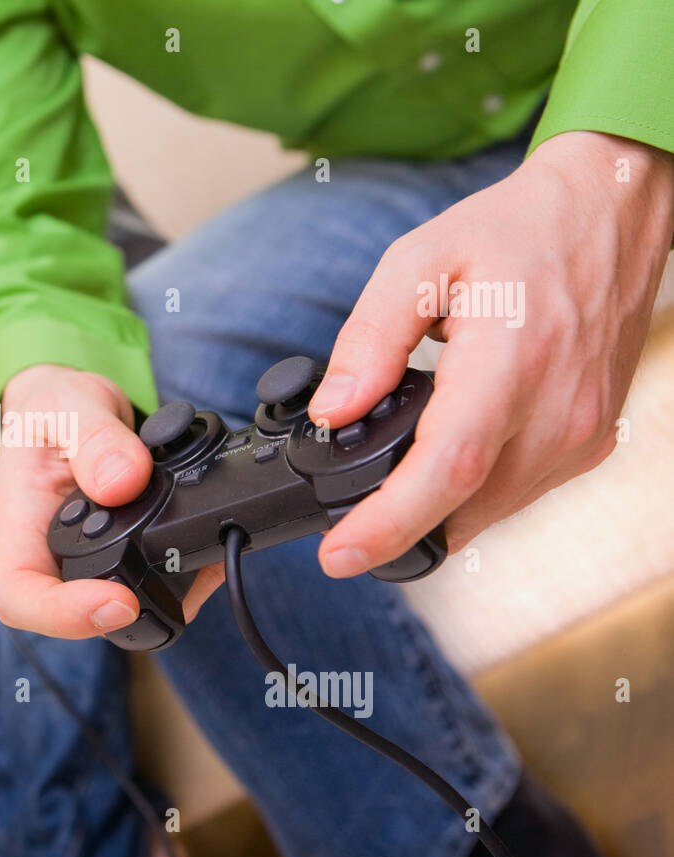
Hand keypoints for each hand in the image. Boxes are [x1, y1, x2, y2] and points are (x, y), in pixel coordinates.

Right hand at [0, 364, 225, 638]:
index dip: (64, 615)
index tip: (117, 600)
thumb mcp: (67, 406)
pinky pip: (146, 584)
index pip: (19, 597)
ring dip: (170, 593)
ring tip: (207, 557)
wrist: (67, 406)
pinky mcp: (117, 559)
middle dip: (135, 610)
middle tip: (189, 570)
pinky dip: (185, 572)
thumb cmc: (52, 407)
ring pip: (119, 609)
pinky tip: (208, 550)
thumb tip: (125, 482)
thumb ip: (95, 440)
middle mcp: (46, 557)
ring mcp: (82, 565)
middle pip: (76, 618)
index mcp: (16, 528)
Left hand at [308, 130, 673, 576]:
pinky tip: (440, 468)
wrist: (610, 213)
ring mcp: (581, 432)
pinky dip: (471, 495)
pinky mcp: (590, 440)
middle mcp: (557, 410)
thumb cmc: (514, 232)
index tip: (338, 555)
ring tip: (383, 496)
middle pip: (465, 505)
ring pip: (491, 510)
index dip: (387, 523)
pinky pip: (519, 493)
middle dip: (396, 531)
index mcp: (512, 361)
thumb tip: (333, 412)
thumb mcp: (419, 261)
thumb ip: (369, 340)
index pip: (447, 468)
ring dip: (434, 516)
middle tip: (343, 534)